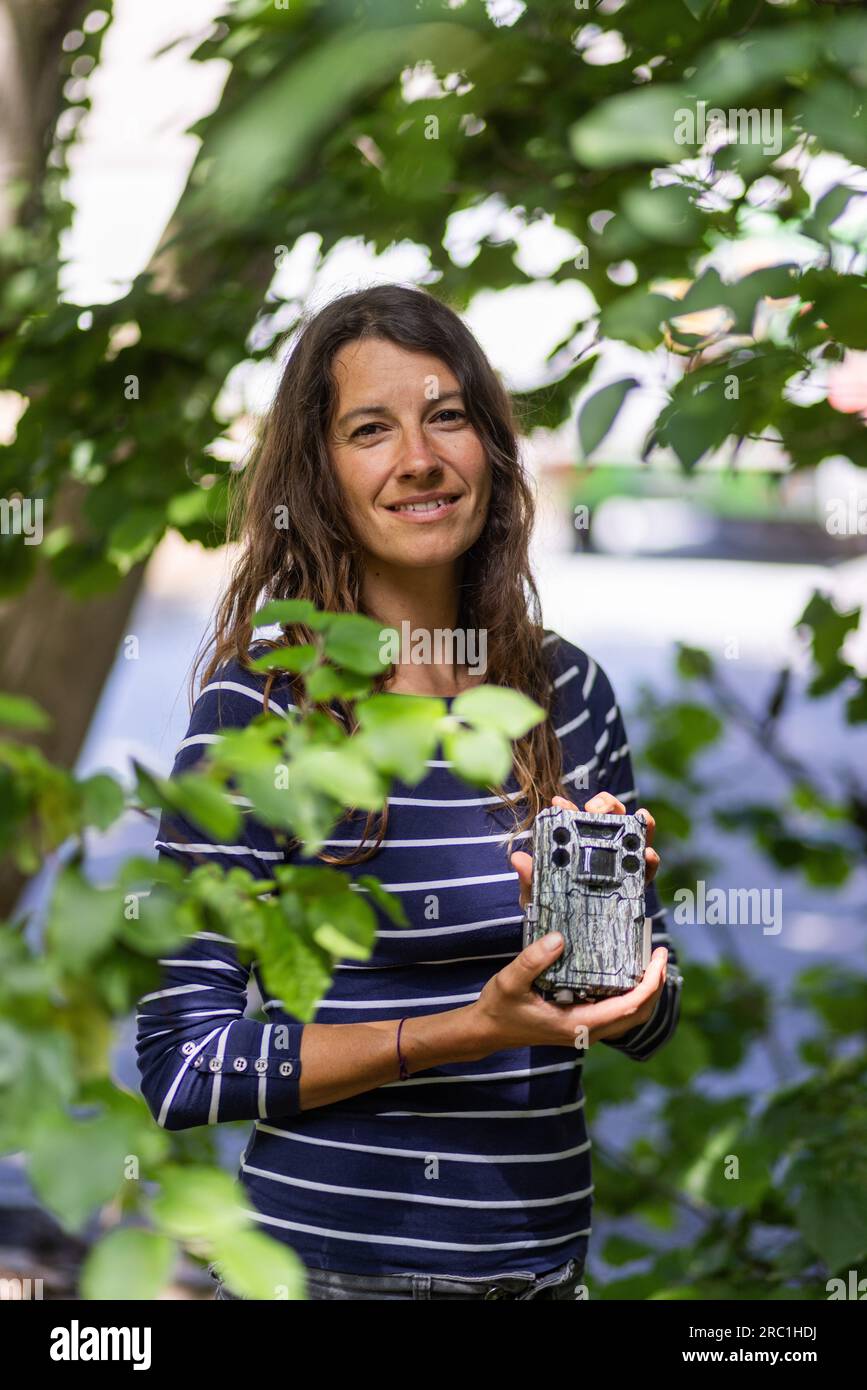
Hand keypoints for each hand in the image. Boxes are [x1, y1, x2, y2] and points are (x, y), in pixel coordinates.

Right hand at [473, 933, 668, 1051]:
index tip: (659, 957)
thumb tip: (559, 938)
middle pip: (639, 1015)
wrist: (487, 1031)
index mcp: (578, 1024)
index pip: (629, 1007)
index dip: (651, 983)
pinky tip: (625, 973)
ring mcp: (586, 1031)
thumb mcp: (510, 981)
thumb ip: (533, 960)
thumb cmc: (499, 1008)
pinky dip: (630, 996)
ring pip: (630, 1017)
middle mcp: (587, 1032)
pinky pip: (616, 1014)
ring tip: (649, 961)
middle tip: (659, 954)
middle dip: (656, 986)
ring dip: (645, 992)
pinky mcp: (581, 1025)